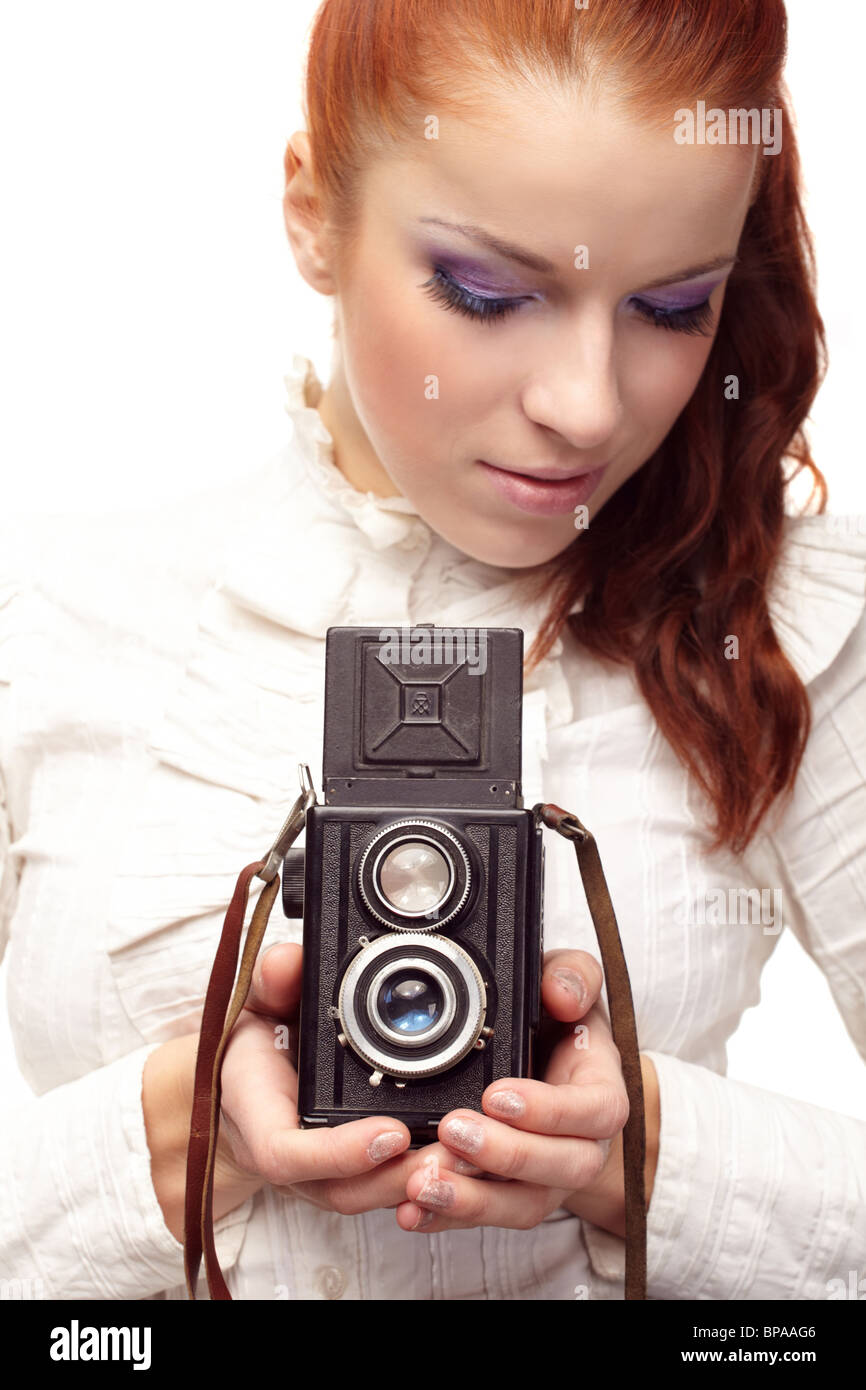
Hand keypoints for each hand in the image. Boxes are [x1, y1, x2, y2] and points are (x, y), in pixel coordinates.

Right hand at [214, 942, 477, 1219]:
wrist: (236, 1085)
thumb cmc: (247, 1047)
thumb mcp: (251, 1003)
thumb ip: (270, 981)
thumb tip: (288, 961)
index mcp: (255, 1114)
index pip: (285, 1153)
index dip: (338, 1154)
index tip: (393, 1133)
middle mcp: (288, 1155)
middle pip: (341, 1190)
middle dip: (399, 1177)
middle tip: (456, 1153)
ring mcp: (316, 1175)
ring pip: (367, 1196)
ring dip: (419, 1183)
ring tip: (470, 1158)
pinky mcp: (345, 1177)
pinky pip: (380, 1189)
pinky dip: (420, 1181)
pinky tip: (462, 1163)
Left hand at [394, 949, 631, 1233]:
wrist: (549, 1062)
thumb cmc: (559, 1021)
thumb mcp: (568, 983)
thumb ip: (572, 975)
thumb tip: (562, 993)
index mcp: (602, 1094)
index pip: (594, 1112)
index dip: (548, 1110)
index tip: (497, 1094)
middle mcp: (581, 1145)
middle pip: (560, 1169)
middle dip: (504, 1154)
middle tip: (453, 1129)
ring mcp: (546, 1178)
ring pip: (521, 1205)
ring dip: (471, 1199)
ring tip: (421, 1182)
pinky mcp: (507, 1196)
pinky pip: (482, 1218)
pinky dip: (445, 1217)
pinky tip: (410, 1209)